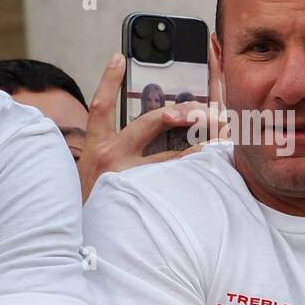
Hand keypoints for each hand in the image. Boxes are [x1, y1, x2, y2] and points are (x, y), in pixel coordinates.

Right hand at [77, 52, 227, 200]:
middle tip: (209, 108)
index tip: (118, 57)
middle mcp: (112, 160)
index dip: (108, 80)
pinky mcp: (145, 201)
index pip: (101, 107)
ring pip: (174, 157)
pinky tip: (216, 164)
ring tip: (224, 133)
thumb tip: (147, 130)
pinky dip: (199, 175)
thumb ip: (110, 152)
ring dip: (202, 144)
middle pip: (152, 121)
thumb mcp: (93, 175)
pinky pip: (179, 185)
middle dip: (183, 111)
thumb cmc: (94, 208)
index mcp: (98, 150)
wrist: (79, 248)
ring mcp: (131, 181)